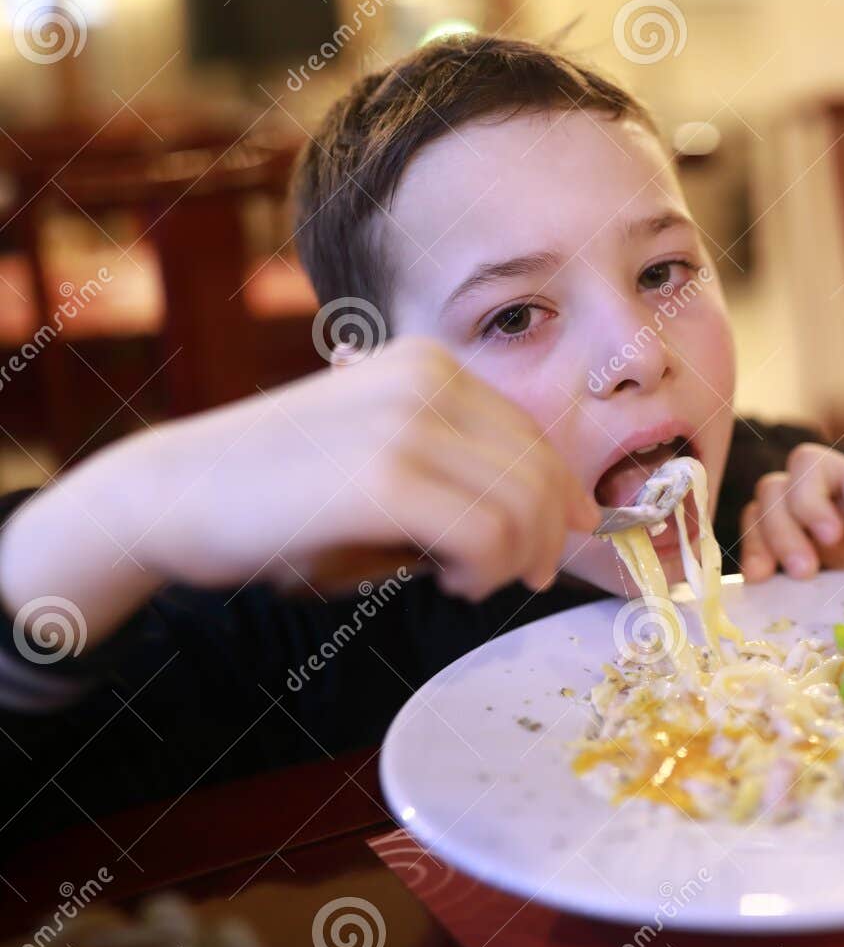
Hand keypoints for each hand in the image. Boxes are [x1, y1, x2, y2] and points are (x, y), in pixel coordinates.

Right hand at [1, 339, 597, 644]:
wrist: (173, 494)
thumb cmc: (279, 493)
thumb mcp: (381, 456)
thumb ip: (455, 470)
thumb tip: (548, 520)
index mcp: (426, 366)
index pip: (530, 432)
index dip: (562, 490)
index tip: (566, 536)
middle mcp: (426, 380)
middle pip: (539, 469)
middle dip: (545, 536)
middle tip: (523, 577)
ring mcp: (407, 424)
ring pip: (523, 505)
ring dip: (509, 559)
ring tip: (466, 580)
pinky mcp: (385, 477)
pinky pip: (487, 534)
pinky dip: (483, 571)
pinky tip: (449, 580)